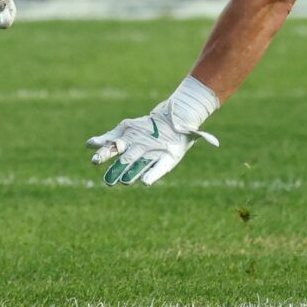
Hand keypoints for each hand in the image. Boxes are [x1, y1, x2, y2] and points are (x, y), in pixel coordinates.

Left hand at [86, 101, 218, 186]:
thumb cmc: (181, 132)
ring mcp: (132, 147)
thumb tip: (215, 142)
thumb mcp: (193, 132)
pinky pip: (109, 141)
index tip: (146, 182)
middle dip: (122, 172)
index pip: (158, 168)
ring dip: (106, 159)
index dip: (152, 174)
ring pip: (117, 155)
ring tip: (94, 161)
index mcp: (163, 158)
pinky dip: (101, 142)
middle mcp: (145, 156)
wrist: (169, 123)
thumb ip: (201, 136)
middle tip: (112, 182)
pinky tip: (91, 143)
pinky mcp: (123, 136)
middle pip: (132, 166)